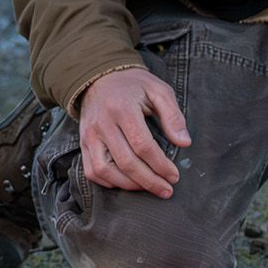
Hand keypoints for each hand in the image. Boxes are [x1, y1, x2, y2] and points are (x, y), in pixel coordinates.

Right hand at [77, 68, 190, 196]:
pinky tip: (127, 183)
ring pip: (105, 170)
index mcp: (122, 108)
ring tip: (148, 188)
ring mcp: (90, 135)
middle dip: (149, 180)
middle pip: (126, 162)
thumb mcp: (159, 90)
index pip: (142, 145)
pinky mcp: (83, 143)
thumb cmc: (134, 85)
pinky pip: (91, 171)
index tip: (174, 176)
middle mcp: (102, 124)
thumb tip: (184, 142)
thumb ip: (173, 116)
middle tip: (166, 190)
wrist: (100, 77)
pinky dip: (108, 182)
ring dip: (129, 185)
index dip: (160, 165)